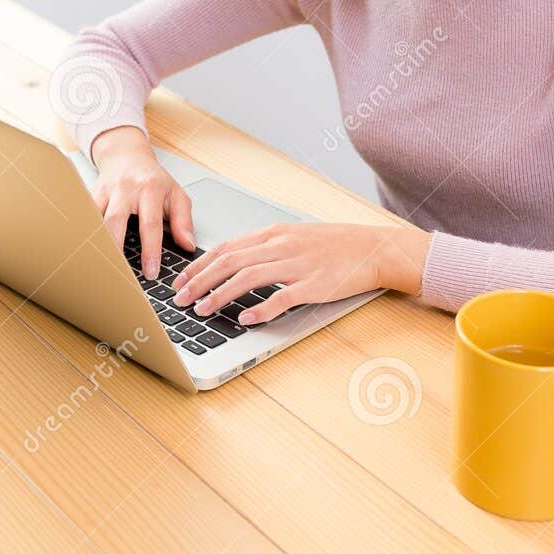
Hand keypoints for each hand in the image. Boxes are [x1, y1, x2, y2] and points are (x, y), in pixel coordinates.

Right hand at [90, 126, 195, 277]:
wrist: (127, 155)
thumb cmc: (153, 179)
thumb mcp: (176, 194)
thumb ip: (183, 221)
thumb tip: (188, 246)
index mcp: (151, 190)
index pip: (150, 224)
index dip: (150, 250)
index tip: (150, 272)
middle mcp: (126, 189)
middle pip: (115, 220)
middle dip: (115, 249)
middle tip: (119, 275)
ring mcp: (105, 191)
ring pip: (95, 218)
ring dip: (96, 243)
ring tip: (98, 267)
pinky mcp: (90, 194)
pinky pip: (83, 214)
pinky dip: (82, 232)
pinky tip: (83, 250)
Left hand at [170, 220, 429, 324]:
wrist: (374, 248)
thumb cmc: (334, 245)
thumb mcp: (295, 237)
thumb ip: (266, 248)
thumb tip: (233, 263)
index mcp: (274, 234)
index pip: (226, 247)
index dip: (199, 264)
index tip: (180, 279)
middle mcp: (281, 245)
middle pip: (230, 261)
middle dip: (200, 280)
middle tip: (180, 298)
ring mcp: (298, 264)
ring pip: (249, 276)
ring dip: (221, 294)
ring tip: (203, 309)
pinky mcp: (314, 285)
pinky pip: (282, 297)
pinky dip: (260, 308)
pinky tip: (245, 319)